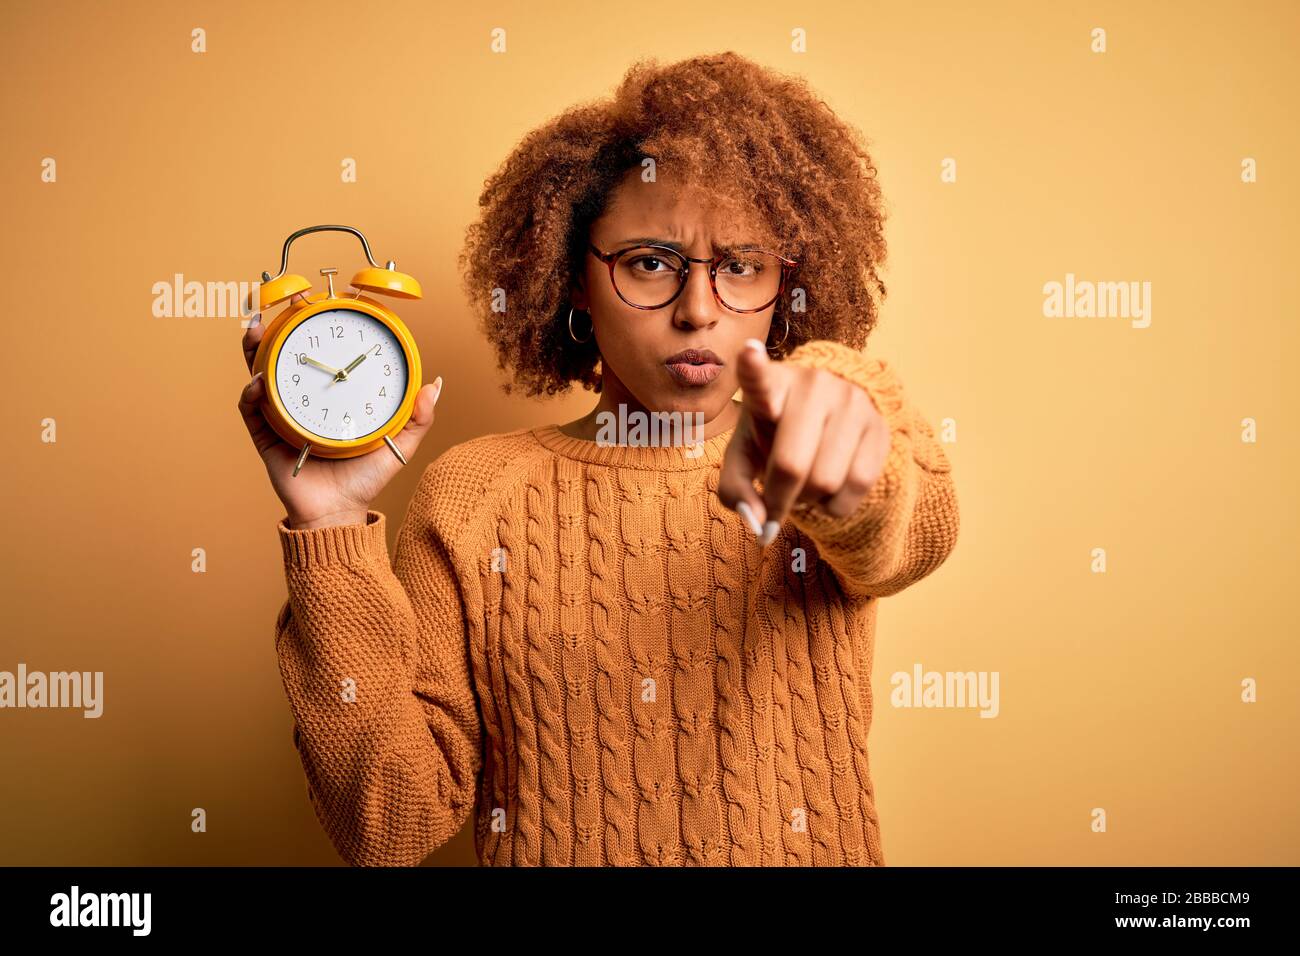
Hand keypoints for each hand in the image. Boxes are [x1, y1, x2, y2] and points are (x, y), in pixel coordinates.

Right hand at [238, 293, 442, 529]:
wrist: (338, 515)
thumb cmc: (365, 481)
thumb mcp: (398, 445)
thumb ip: (418, 417)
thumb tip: (435, 384)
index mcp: (332, 399)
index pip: (321, 358)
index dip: (315, 332)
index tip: (316, 305)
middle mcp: (304, 403)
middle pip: (284, 360)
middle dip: (275, 332)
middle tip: (277, 307)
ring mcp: (282, 418)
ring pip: (260, 377)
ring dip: (253, 352)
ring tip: (255, 332)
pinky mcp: (266, 437)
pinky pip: (251, 410)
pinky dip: (251, 394)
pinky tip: (258, 381)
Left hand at [717, 338, 890, 546]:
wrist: (829, 419)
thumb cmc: (774, 437)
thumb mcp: (744, 456)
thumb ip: (735, 489)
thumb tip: (759, 522)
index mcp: (770, 386)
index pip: (759, 377)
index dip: (753, 367)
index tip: (748, 352)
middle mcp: (813, 385)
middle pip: (791, 465)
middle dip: (779, 500)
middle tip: (775, 507)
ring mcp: (851, 401)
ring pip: (826, 481)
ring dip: (809, 502)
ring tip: (804, 488)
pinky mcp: (879, 425)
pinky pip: (858, 485)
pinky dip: (836, 506)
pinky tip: (828, 492)